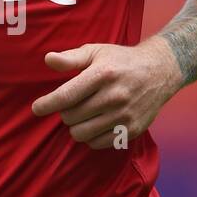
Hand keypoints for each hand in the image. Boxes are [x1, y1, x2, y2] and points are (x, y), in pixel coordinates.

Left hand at [30, 37, 182, 148]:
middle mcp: (114, 96)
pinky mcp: (132, 130)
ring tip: (82, 115)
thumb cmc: (121, 60)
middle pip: (71, 117)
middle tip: (72, 104)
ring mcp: (124, 116)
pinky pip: (98, 144)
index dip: (47, 104)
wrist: (160, 71)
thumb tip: (48, 59)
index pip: (67, 95)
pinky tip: (95, 124)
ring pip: (82, 134)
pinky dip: (91, 137)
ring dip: (76, 127)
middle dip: (65, 112)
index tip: (37, 108)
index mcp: (102, 75)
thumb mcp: (96, 52)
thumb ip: (71, 58)